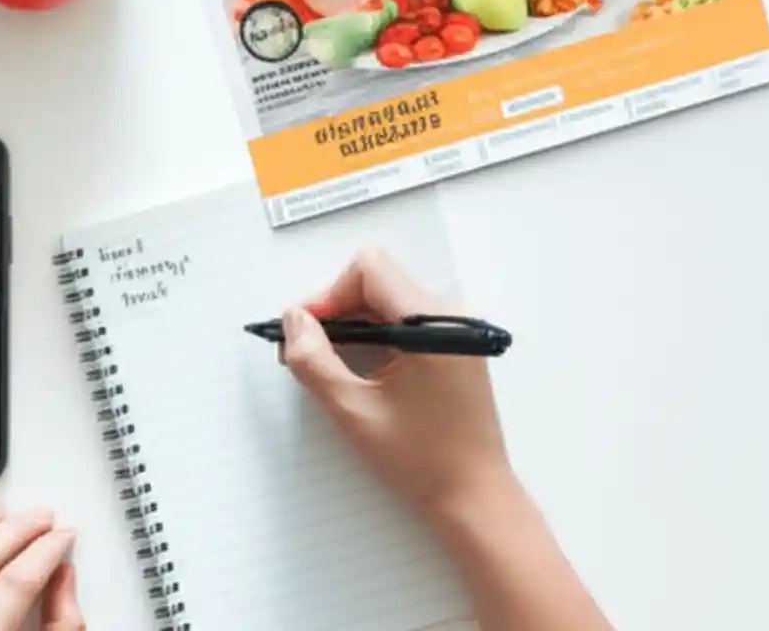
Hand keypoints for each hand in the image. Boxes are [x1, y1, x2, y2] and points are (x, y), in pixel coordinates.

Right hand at [280, 248, 512, 517]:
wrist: (476, 499)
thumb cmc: (421, 461)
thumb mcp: (353, 411)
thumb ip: (314, 360)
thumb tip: (293, 320)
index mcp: (432, 324)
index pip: (369, 269)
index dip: (328, 294)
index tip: (306, 332)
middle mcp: (450, 317)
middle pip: (377, 281)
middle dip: (335, 309)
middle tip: (307, 350)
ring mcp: (456, 331)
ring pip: (388, 300)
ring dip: (353, 324)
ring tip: (330, 364)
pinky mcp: (455, 348)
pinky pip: (405, 321)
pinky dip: (374, 335)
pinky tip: (359, 371)